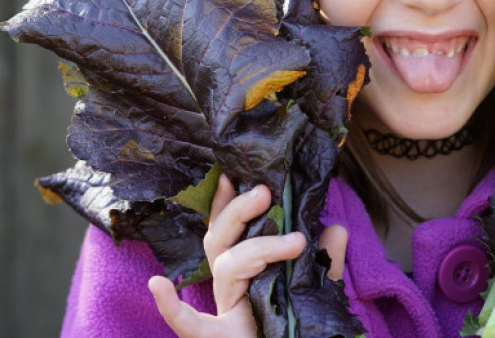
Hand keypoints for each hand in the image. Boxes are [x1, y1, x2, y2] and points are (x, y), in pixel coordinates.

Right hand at [148, 175, 347, 336]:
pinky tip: (158, 286)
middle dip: (240, 211)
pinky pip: (192, 326)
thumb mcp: (318, 291)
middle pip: (222, 240)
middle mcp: (230, 286)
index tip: (231, 173)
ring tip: (295, 241)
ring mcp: (223, 310)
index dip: (228, 201)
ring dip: (259, 248)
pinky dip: (172, 307)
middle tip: (265, 192)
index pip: (232, 229)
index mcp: (247, 272)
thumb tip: (336, 229)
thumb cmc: (296, 327)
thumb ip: (326, 264)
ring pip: (224, 267)